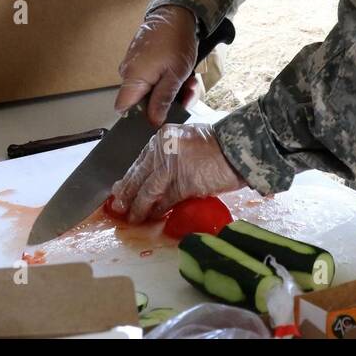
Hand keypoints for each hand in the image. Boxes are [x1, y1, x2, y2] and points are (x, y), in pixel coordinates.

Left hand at [110, 123, 245, 222]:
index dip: (130, 178)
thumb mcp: (187, 141)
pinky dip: (159, 210)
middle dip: (127, 194)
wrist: (238, 149)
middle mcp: (162, 150)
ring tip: (133, 218)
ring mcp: (171, 166)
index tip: (121, 189)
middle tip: (118, 207)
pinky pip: (166, 200)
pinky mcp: (182, 183)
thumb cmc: (218, 145)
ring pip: (148, 190)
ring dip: (139, 207)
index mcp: (163, 137)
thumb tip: (157, 175)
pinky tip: (154, 216)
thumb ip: (170, 154)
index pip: (140, 161)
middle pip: (139, 175)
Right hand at [116, 5, 201, 125]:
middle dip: (166, 102)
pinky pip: (152, 77)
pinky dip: (168, 78)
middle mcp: (128, 72)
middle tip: (187, 95)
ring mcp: (134, 65)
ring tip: (189, 82)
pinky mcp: (141, 59)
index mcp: (133, 78)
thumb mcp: (175, 75)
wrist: (175, 14)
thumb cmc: (175, 41)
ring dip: (171, 90)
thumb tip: (153, 121)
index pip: (123, 108)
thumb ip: (162, 100)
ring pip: (151, 89)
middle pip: (142, 100)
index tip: (160, 117)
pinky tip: (182, 74)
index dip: (140, 117)